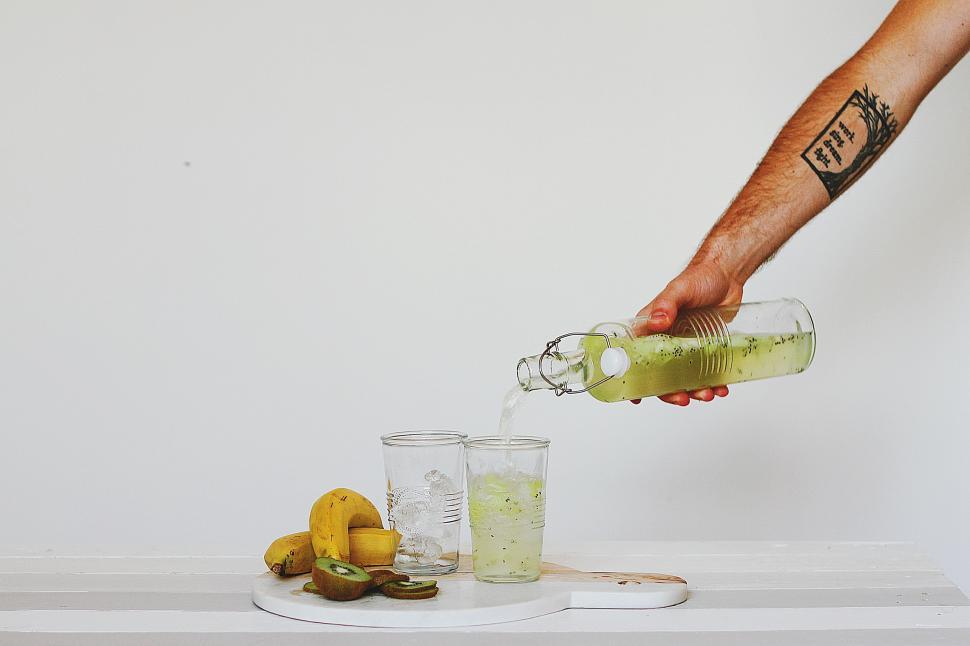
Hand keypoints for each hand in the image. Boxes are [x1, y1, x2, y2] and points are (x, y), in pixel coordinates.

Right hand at [631, 262, 743, 405]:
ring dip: (693, 390)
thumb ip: (666, 304)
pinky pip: (704, 371)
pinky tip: (721, 387)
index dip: (632, 378)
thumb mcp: (679, 289)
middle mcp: (663, 339)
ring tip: (708, 394)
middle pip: (659, 373)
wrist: (728, 275)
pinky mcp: (703, 348)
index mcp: (650, 327)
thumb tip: (656, 321)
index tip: (634, 396)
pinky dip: (711, 382)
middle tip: (682, 399)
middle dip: (669, 391)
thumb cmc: (699, 277)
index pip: (634, 355)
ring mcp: (683, 346)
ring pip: (683, 376)